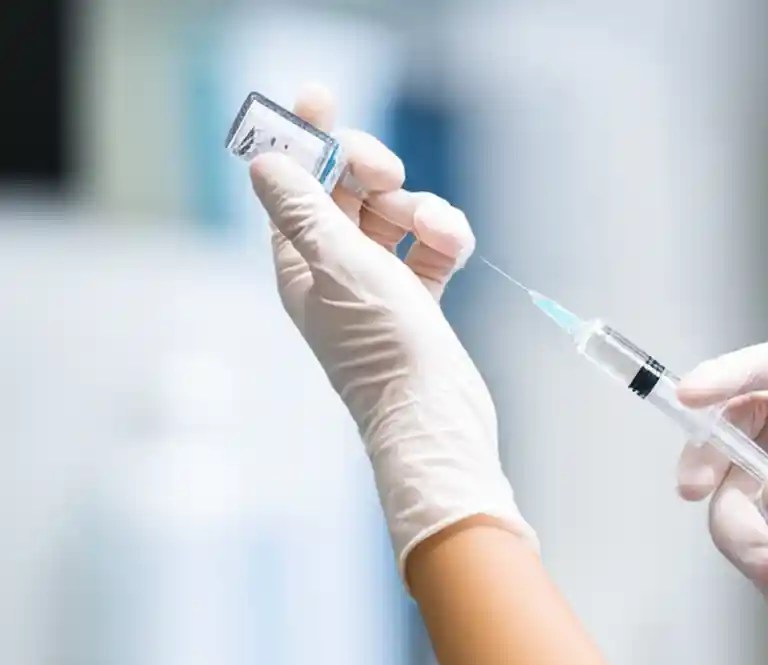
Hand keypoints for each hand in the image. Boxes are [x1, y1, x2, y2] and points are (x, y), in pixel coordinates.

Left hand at [250, 85, 535, 583]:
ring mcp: (381, 285)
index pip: (295, 187)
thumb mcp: (338, 266)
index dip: (304, 140)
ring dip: (420, 209)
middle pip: (347, 192)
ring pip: (397, 215)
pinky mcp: (421, 299)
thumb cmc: (384, 349)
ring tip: (436, 230)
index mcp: (300, 264)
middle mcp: (335, 271)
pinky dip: (445, 237)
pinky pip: (431, 245)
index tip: (321, 97)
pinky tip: (455, 246)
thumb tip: (264, 164)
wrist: (437, 417)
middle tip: (385, 169)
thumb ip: (304, 210)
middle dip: (370, 172)